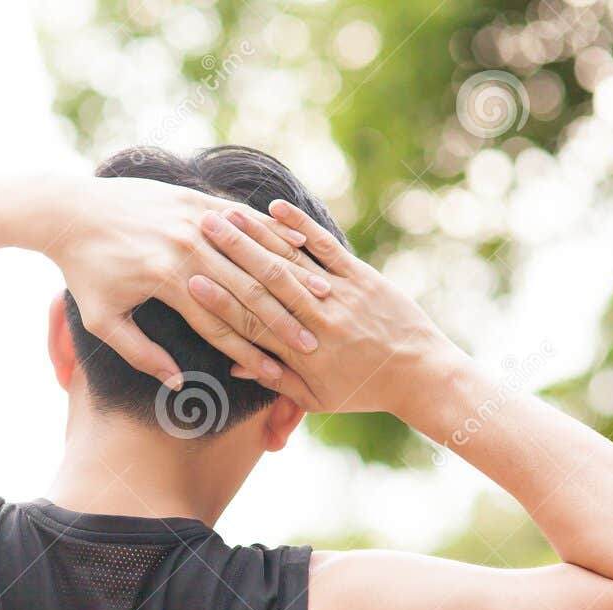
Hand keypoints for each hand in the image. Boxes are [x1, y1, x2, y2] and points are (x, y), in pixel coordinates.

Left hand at [43, 177, 316, 384]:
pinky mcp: (195, 199)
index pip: (219, 324)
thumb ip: (140, 353)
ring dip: (290, 276)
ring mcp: (193, 218)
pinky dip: (275, 231)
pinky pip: (245, 217)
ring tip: (324, 299)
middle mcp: (186, 247)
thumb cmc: (84, 271)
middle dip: (282, 321)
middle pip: (246, 291)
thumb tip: (178, 382)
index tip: (276, 374)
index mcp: (166, 280)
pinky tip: (303, 245)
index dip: (249, 353)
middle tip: (314, 344)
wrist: (70, 211)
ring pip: (254, 252)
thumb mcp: (103, 320)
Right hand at [187, 201, 459, 414]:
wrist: (421, 373)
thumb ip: (276, 379)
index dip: (220, 301)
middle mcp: (319, 319)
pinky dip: (300, 227)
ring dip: (259, 234)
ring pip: (292, 260)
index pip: (252, 322)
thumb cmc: (364, 392)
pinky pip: (325, 246)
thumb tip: (234, 366)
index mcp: (303, 353)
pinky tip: (276, 208)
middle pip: (266, 283)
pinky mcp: (360, 276)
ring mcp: (340, 294)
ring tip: (227, 215)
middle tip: (200, 231)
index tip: (191, 281)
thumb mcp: (316, 397)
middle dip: (232, 254)